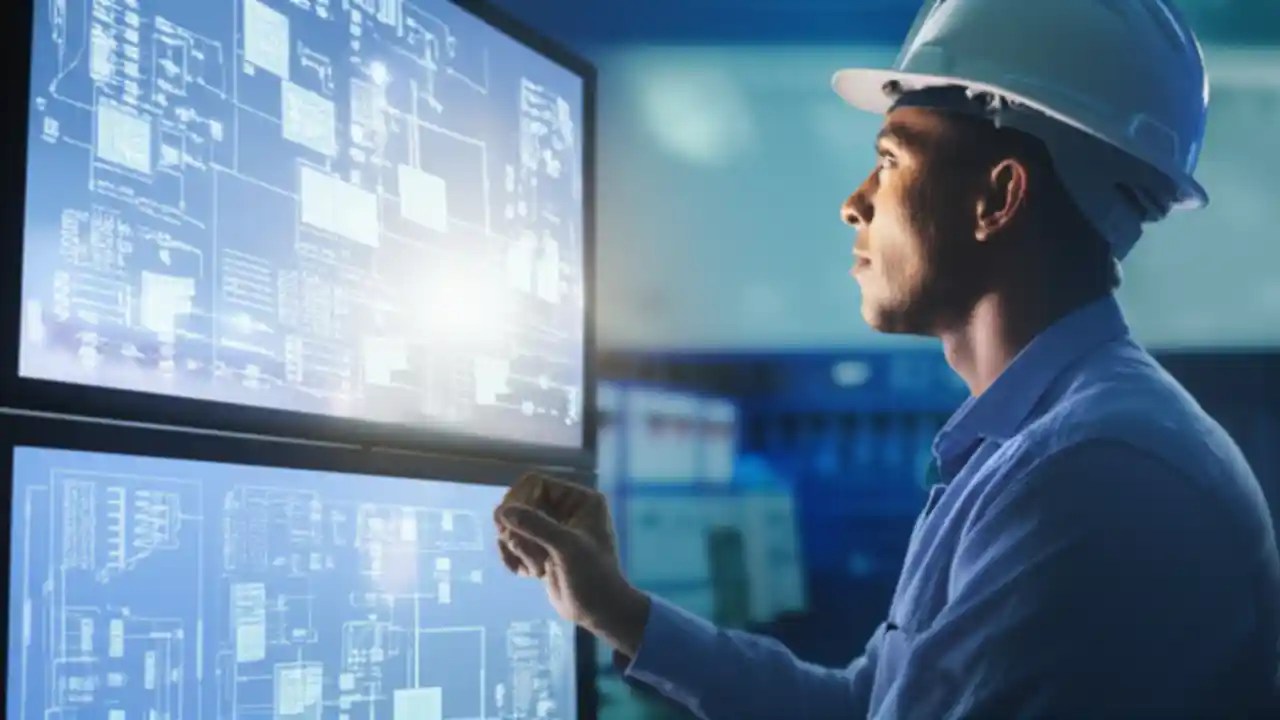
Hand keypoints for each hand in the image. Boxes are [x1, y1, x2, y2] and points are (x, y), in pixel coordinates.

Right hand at [494, 472, 649, 655]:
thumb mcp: (567, 547)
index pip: (535, 483)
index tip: (511, 523)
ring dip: (516, 547)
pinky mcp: (541, 549)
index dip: (519, 501)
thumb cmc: (592, 576)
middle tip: (522, 550)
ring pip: (514, 525)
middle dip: (517, 530)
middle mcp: (564, 510)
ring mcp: (552, 530)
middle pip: (520, 505)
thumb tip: (502, 510)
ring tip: (534, 567)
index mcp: (579, 500)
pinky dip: (514, 558)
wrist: (600, 612)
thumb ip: (535, 526)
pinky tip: (526, 574)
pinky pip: (514, 544)